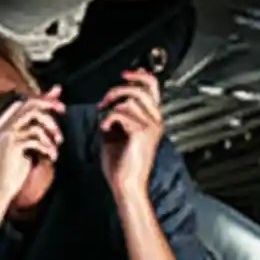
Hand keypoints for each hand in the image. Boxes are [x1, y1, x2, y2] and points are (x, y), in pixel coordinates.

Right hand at [0, 85, 64, 200]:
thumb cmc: (13, 169)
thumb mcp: (24, 145)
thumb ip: (34, 127)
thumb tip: (49, 108)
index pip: (23, 103)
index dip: (43, 100)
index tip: (60, 108)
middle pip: (29, 105)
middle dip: (50, 107)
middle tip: (64, 112)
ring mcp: (4, 135)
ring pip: (35, 121)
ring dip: (51, 130)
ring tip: (57, 144)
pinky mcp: (12, 145)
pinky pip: (36, 138)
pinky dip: (47, 146)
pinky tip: (51, 156)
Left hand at [98, 69, 163, 194]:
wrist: (127, 186)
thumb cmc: (121, 168)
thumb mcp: (116, 137)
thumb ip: (116, 119)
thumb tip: (107, 106)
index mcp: (152, 121)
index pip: (153, 89)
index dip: (141, 76)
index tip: (126, 73)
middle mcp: (155, 122)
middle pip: (143, 88)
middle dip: (120, 89)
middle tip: (105, 99)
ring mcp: (151, 126)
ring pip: (131, 99)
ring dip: (112, 106)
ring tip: (104, 118)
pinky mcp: (141, 132)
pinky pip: (122, 113)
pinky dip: (109, 118)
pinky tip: (105, 129)